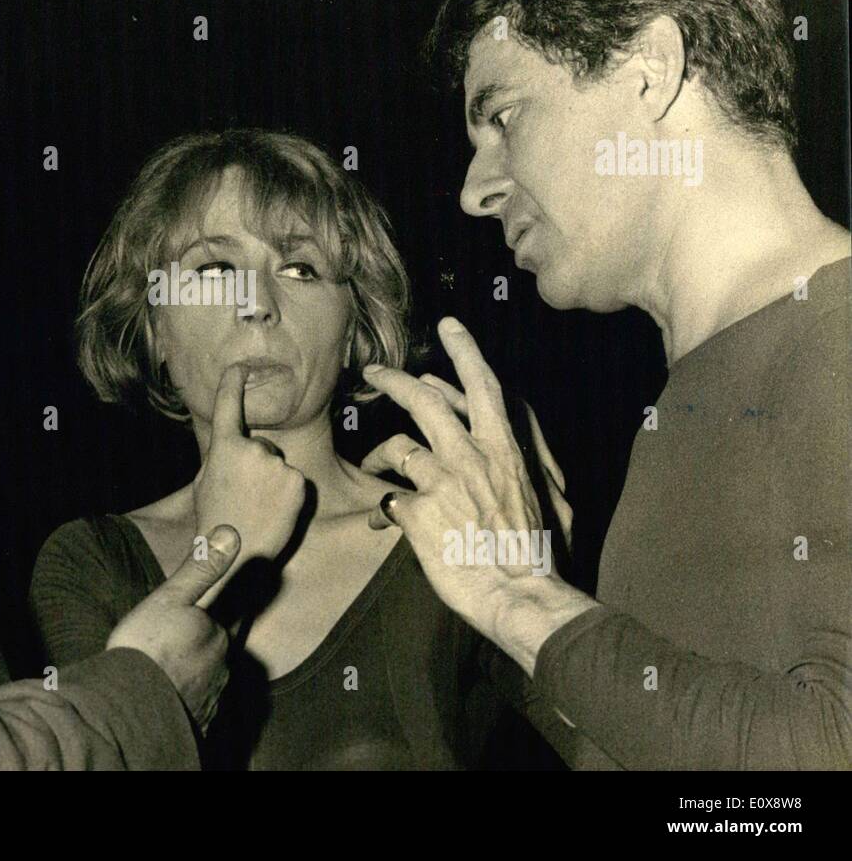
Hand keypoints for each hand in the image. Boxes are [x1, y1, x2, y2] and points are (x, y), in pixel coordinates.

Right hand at [106, 525, 239, 731]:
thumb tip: (232, 532)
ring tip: (158, 677)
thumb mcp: (170, 598)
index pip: (215, 623)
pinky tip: (160, 703)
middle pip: (209, 653)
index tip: (174, 628)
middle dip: (191, 651)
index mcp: (217, 635)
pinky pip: (192, 710)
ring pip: (202, 682)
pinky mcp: (196, 726)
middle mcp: (222, 669)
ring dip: (186, 679)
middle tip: (160, 651)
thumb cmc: (146, 648)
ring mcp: (210, 700)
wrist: (128, 709)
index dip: (195, 623)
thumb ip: (201, 568)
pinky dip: (179, 704)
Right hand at [191, 363, 306, 604]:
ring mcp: (278, 465)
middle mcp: (253, 448)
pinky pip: (293, 480)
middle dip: (255, 464)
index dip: (233, 383)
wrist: (235, 554)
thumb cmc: (215, 518)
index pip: (229, 405)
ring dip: (272, 480)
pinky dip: (287, 494)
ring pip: (278, 465)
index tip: (239, 367)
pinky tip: (273, 511)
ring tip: (257, 506)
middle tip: (243, 494)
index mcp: (225, 446)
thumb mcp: (205, 480)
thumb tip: (231, 446)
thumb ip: (220, 456)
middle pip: (261, 446)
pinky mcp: (298, 482)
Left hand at [360, 317, 583, 655]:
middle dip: (393, 380)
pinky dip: (382, 511)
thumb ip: (530, 466)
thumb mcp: (551, 499)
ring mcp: (442, 480)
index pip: (483, 385)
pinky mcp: (417, 511)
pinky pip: (387, 499)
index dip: (464, 351)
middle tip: (374, 372)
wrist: (521, 594)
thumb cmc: (539, 553)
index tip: (449, 326)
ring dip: (376, 453)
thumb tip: (521, 449)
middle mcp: (472, 455)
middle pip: (424, 400)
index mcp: (505, 449)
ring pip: (396, 445)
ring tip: (370, 464)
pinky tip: (382, 523)